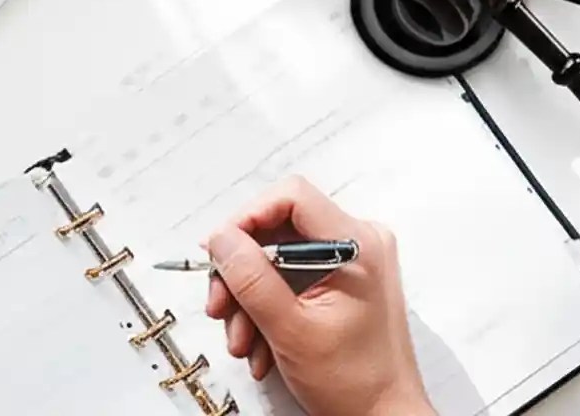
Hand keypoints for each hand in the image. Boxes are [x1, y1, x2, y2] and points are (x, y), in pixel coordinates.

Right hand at [205, 176, 433, 415]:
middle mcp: (358, 244)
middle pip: (277, 231)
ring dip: (249, 299)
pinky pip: (289, 279)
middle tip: (221, 305)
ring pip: (277, 259)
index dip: (248, 218)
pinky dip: (267, 309)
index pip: (291, 197)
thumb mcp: (291, 330)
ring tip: (242, 340)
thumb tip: (221, 239)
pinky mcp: (340, 283)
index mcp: (357, 244)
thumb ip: (252, 279)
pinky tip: (260, 344)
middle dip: (241, 273)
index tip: (221, 250)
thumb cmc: (357, 383)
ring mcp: (350, 264)